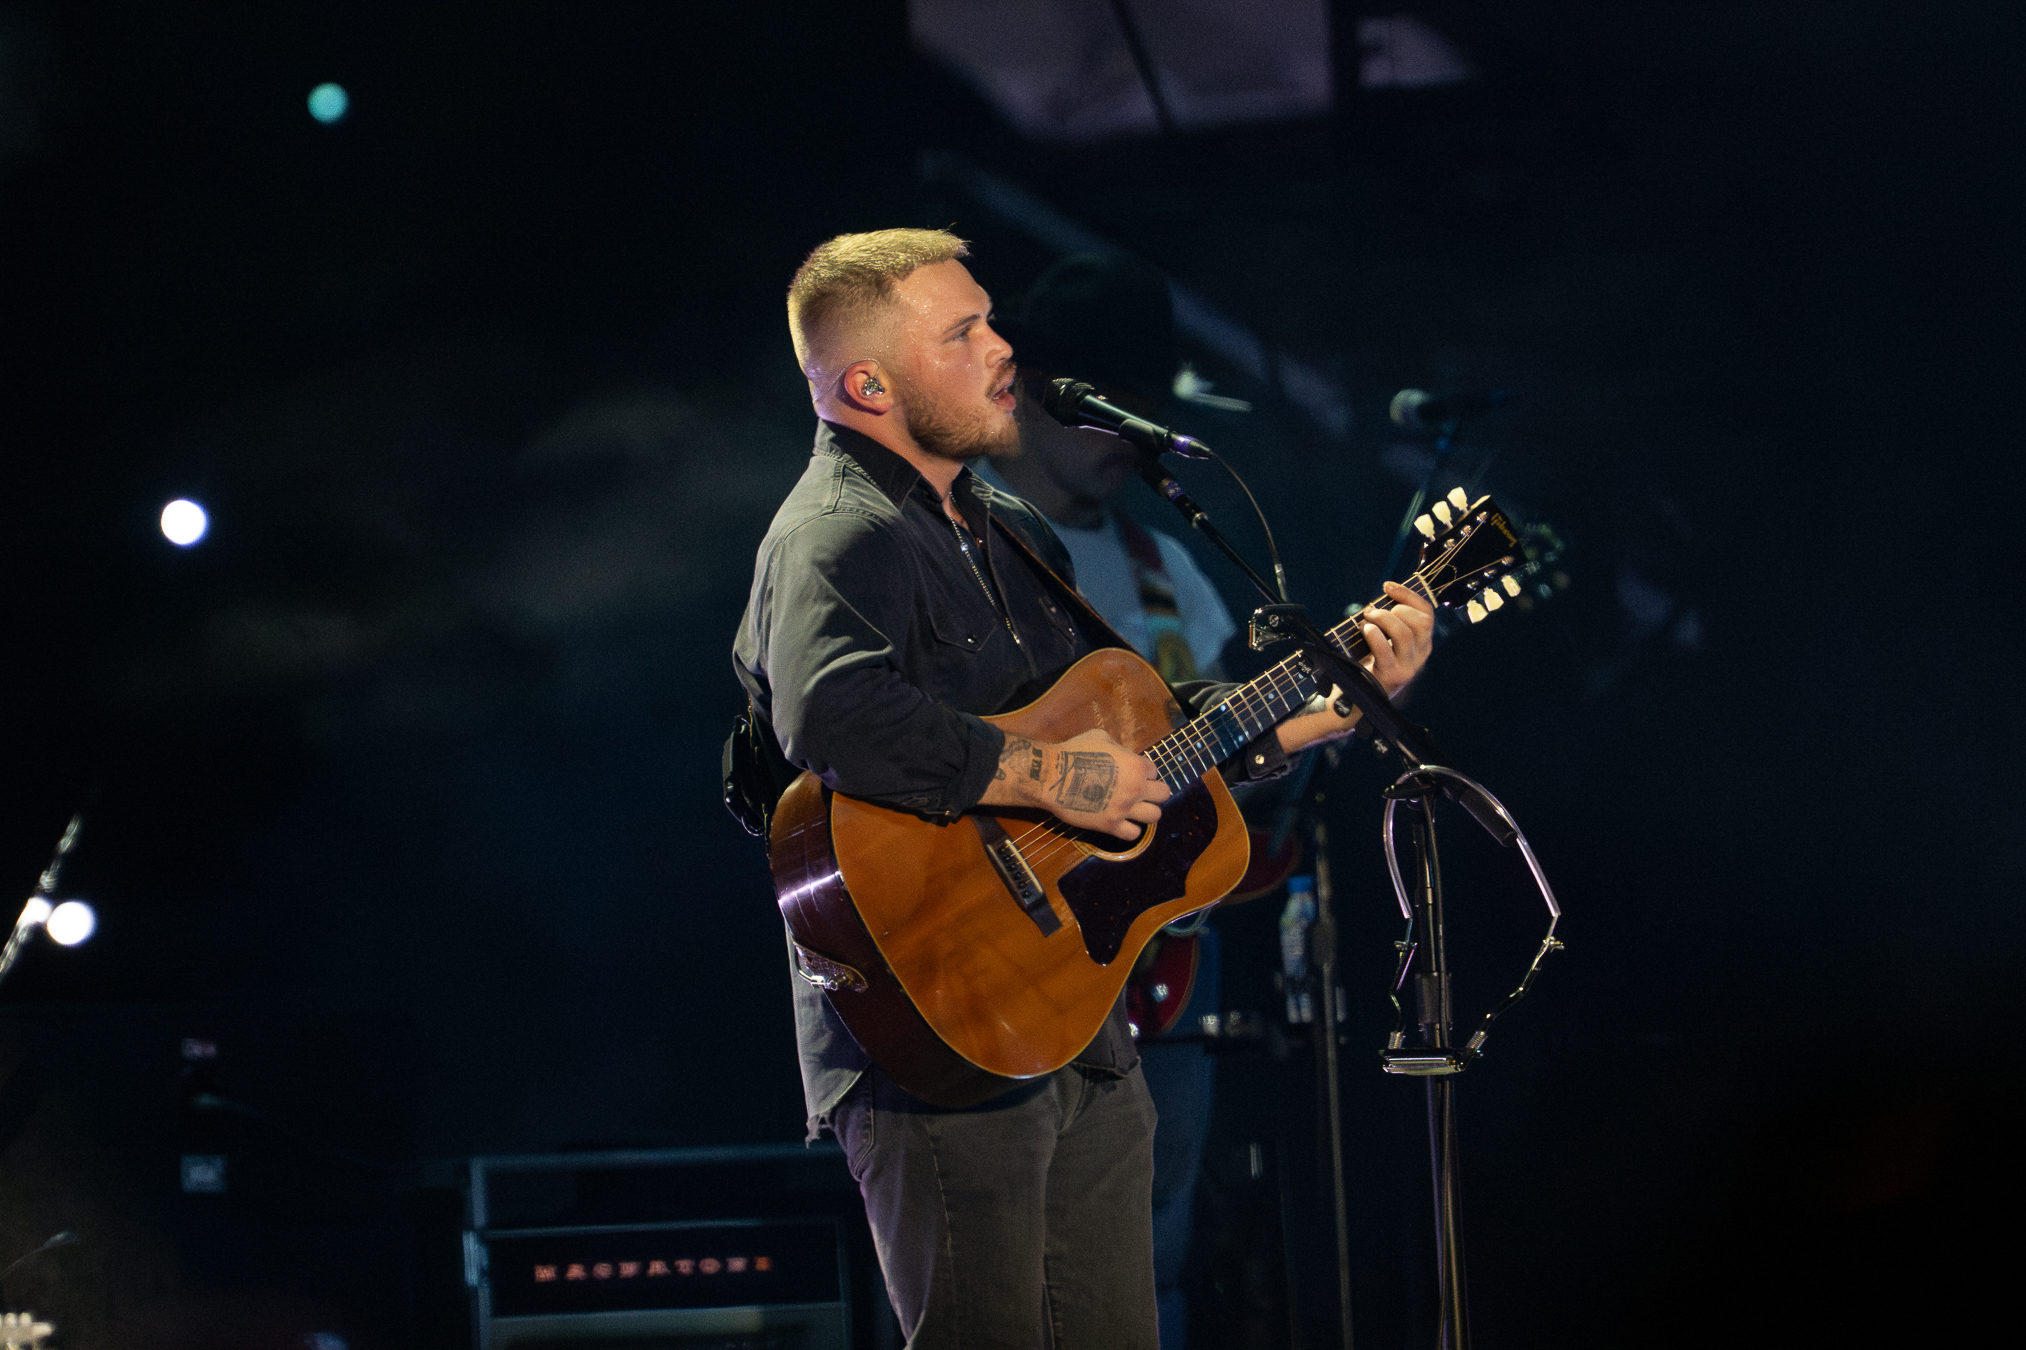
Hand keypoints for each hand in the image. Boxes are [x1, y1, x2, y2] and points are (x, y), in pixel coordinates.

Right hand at [979, 728, 1170, 841]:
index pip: (1154, 771)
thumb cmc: (1073, 752)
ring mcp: (1125, 809)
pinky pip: (1133, 834)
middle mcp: (1136, 788)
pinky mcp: (1111, 825)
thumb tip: (1122, 754)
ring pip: (1155, 816)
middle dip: (1153, 791)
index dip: (1144, 771)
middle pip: (1163, 794)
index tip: (1133, 773)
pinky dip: (1130, 829)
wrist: (1051, 777)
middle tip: (1140, 792)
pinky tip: (1122, 822)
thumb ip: (1118, 747)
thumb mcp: (1100, 737)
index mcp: (1136, 765)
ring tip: (1135, 809)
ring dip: (1146, 811)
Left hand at [1274, 579, 1437, 753]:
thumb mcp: (1386, 640)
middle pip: (1421, 622)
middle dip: (1396, 609)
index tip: (1388, 586)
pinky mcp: (1392, 676)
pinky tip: (1365, 630)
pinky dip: (1375, 635)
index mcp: (1423, 643)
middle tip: (1374, 612)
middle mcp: (1421, 655)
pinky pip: (1386, 651)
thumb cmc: (1370, 663)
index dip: (1409, 595)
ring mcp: (1408, 667)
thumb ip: (1390, 621)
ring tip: (1367, 620)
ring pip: (1406, 634)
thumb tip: (1385, 594)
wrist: (1359, 699)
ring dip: (1384, 619)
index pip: (1427, 613)